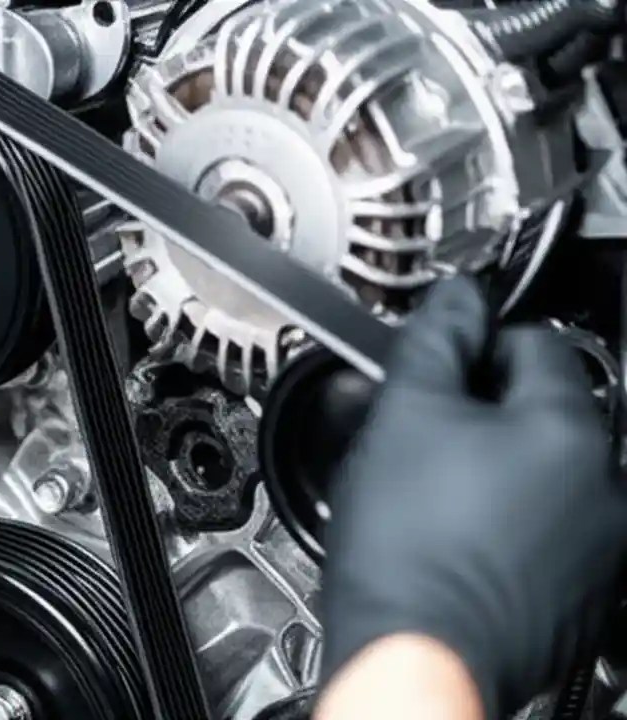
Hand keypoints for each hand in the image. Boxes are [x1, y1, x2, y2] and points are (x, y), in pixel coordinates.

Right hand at [320, 277, 625, 716]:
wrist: (417, 657)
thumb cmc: (410, 551)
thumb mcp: (405, 417)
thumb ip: (436, 340)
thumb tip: (457, 298)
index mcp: (569, 429)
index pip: (529, 341)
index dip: (470, 347)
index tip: (431, 372)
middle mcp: (604, 484)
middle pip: (533, 411)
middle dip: (472, 415)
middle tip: (413, 439)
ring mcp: (598, 544)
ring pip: (534, 473)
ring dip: (484, 470)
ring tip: (424, 500)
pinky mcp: (579, 593)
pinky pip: (539, 530)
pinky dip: (499, 524)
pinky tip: (448, 542)